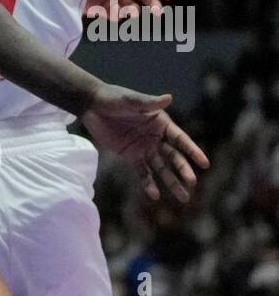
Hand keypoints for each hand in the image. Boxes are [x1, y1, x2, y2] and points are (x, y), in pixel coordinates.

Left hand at [81, 84, 209, 201]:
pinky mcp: (130, 156)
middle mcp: (156, 137)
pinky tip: (154, 195)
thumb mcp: (131, 100)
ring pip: (161, 168)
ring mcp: (144, 148)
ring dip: (171, 182)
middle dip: (183, 169)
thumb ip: (149, 103)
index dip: (192, 151)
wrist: (92, 105)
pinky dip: (148, 183)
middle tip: (192, 183)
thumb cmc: (114, 98)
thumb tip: (169, 97)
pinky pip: (142, 172)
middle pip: (173, 156)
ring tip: (183, 198)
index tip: (205, 163)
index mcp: (160, 122)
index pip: (180, 139)